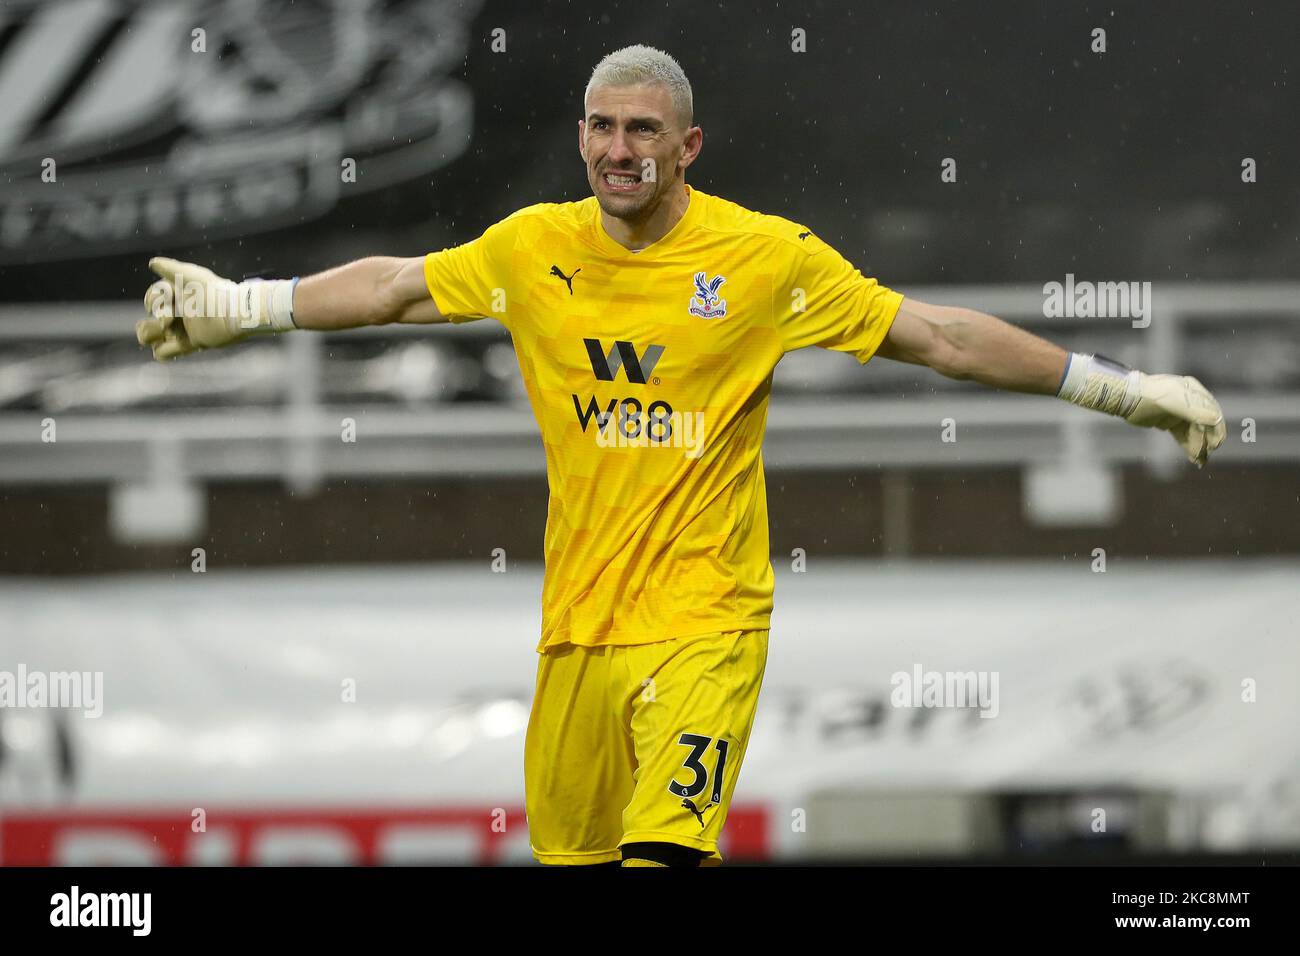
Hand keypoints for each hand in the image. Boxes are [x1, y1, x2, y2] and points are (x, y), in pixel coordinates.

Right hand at [136, 257, 295, 360]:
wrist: (235, 311)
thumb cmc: (212, 291)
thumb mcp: (189, 275)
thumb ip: (169, 269)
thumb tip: (152, 263)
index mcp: (180, 294)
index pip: (155, 298)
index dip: (153, 300)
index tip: (161, 301)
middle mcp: (182, 311)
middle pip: (154, 318)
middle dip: (153, 320)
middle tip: (167, 320)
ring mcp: (187, 328)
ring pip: (158, 336)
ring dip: (150, 335)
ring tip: (157, 333)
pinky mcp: (195, 342)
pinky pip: (171, 351)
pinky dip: (162, 352)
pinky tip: (161, 349)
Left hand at [1123, 373, 1226, 466]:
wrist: (1126, 398)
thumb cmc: (1150, 396)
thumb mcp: (1175, 401)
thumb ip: (1196, 411)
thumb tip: (1217, 420)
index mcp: (1194, 391)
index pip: (1212, 411)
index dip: (1216, 428)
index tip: (1216, 444)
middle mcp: (1190, 401)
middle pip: (1204, 423)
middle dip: (1207, 440)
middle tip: (1206, 456)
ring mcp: (1180, 412)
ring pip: (1194, 432)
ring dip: (1199, 446)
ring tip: (1200, 461)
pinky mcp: (1169, 422)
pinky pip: (1183, 436)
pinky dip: (1189, 446)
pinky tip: (1194, 458)